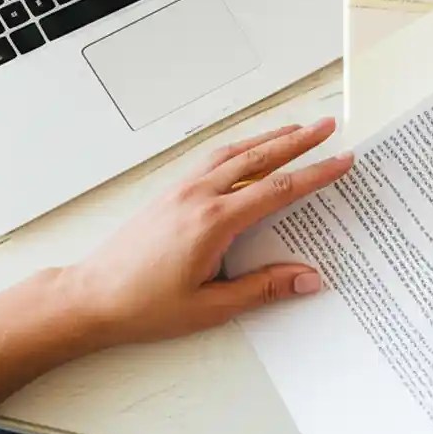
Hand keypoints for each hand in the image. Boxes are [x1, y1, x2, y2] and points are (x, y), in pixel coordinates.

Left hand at [61, 118, 353, 348]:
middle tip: (328, 127)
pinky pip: (212, 159)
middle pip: (260, 158)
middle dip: (299, 141)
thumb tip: (308, 279)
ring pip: (235, 152)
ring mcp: (182, 190)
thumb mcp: (211, 306)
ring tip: (297, 129)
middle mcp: (199, 196)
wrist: (91, 297)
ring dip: (269, 138)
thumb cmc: (144, 305)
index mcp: (214, 222)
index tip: (341, 161)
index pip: (278, 189)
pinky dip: (240, 147)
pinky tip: (249, 148)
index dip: (315, 174)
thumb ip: (263, 288)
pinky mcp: (170, 193)